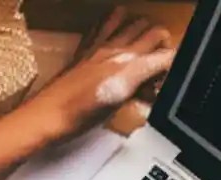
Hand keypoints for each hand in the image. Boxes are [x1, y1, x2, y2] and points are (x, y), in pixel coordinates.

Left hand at [24, 7, 174, 141]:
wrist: (46, 115)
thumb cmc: (78, 117)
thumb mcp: (119, 105)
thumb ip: (140, 85)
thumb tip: (154, 78)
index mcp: (129, 68)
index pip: (166, 55)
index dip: (174, 63)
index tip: (172, 73)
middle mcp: (117, 52)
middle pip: (153, 32)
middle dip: (164, 42)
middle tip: (162, 58)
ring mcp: (100, 47)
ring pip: (131, 21)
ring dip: (142, 27)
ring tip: (144, 40)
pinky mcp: (85, 50)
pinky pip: (102, 25)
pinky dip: (113, 21)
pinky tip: (114, 27)